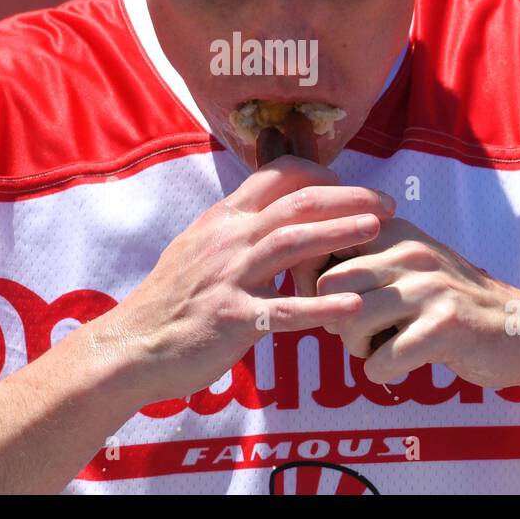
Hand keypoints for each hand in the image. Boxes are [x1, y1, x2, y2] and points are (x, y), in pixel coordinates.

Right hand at [100, 156, 396, 404]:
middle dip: (347, 197)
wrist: (132, 345)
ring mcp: (229, 277)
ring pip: (292, 242)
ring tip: (378, 230)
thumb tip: (274, 213)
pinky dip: (321, 306)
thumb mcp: (200, 247)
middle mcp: (228, 239)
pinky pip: (283, 310)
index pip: (276, 175)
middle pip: (296, 202)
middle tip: (386, 203)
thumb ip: (237, 229)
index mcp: (223, 218)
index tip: (349, 186)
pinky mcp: (232, 319)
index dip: (320, 174)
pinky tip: (353, 306)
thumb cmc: (171, 300)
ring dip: (340, 232)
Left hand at [314, 218, 519, 388]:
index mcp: (394, 232)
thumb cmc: (449, 302)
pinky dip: (381, 372)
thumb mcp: (409, 264)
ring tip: (377, 349)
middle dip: (331, 318)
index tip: (333, 302)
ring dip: (354, 348)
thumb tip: (295, 271)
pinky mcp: (445, 327)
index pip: (322, 245)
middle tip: (356, 333)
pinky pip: (381, 361)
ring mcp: (428, 288)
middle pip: (328, 286)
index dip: (312, 280)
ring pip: (348, 321)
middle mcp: (409, 252)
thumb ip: (361, 260)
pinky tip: (402, 366)